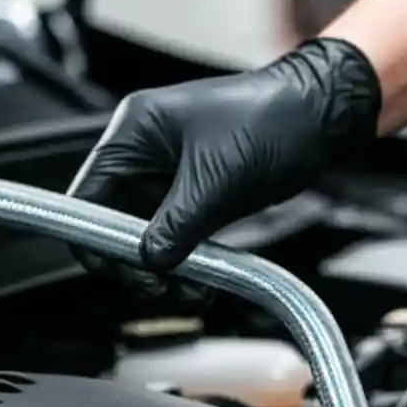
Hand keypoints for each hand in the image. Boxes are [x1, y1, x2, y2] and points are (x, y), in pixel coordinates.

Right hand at [67, 37, 380, 296]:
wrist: (318, 116)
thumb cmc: (270, 119)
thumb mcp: (218, 176)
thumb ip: (178, 224)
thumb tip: (150, 262)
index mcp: (134, 132)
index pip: (87, 197)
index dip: (95, 240)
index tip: (124, 272)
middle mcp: (143, 154)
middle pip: (111, 223)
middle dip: (134, 262)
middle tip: (161, 288)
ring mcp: (168, 176)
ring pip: (144, 237)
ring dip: (162, 269)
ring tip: (191, 290)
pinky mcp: (194, 195)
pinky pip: (175, 237)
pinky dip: (184, 262)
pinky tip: (203, 280)